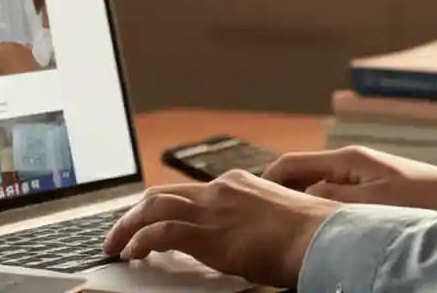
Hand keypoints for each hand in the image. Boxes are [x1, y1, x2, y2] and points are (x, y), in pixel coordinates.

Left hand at [103, 170, 341, 287]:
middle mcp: (220, 189)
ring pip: (153, 207)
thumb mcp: (273, 221)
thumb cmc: (309, 235)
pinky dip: (140, 241)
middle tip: (121, 231)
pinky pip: (161, 232)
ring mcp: (212, 208)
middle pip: (162, 193)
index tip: (150, 221)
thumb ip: (249, 223)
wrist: (320, 238)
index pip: (189, 191)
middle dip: (136, 212)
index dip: (164, 206)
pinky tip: (132, 254)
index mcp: (237, 183)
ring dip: (128, 226)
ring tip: (115, 244)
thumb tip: (241, 240)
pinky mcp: (208, 231)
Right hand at [264, 145, 436, 218]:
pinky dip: (320, 213)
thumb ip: (331, 199)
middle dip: (278, 196)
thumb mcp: (370, 201)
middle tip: (257, 219)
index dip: (264, 181)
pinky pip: (334, 202)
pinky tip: (318, 233)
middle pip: (299, 177)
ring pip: (316, 192)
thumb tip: (298, 200)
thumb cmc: (423, 197)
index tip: (245, 200)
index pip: (289, 164)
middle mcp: (350, 163)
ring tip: (282, 230)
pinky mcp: (372, 191)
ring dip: (300, 207)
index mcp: (346, 159)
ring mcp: (360, 177)